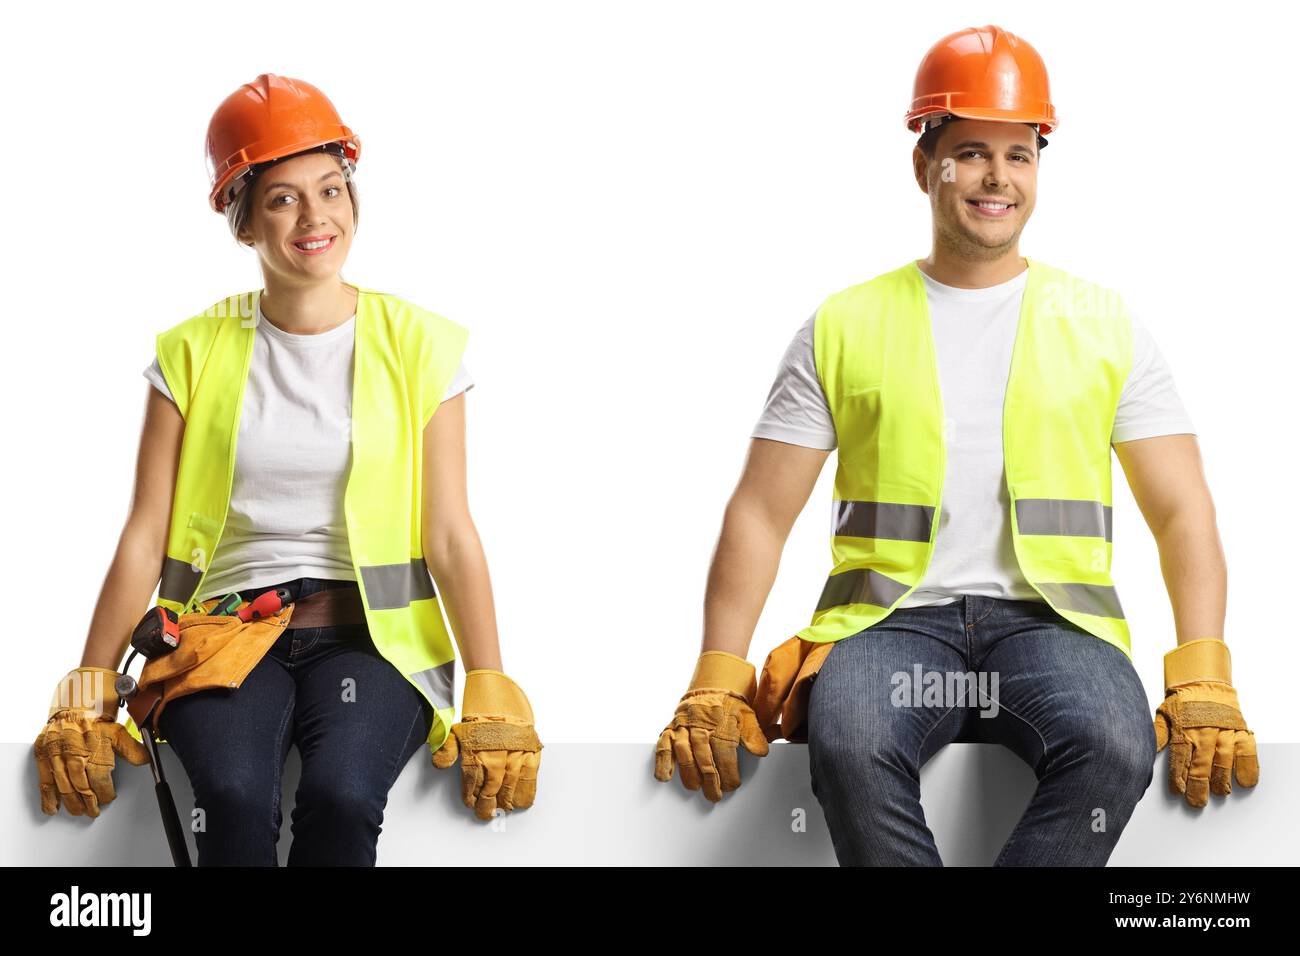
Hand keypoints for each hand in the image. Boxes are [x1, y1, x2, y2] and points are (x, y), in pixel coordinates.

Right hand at [34, 667, 149, 817]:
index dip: (105, 792)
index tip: (109, 797)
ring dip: (72, 803)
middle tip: (94, 810)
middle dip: (89, 801)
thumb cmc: (98, 719)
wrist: (76, 704)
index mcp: (94, 747)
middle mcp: (75, 751)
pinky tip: (53, 808)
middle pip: (82, 785)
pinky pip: (45, 780)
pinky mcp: (44, 754)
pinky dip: (48, 797)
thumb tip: (147, 761)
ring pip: (64, 786)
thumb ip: (132, 749)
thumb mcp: (118, 731)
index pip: (100, 778)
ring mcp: (57, 754)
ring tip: (80, 811)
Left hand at [431, 670, 540, 819]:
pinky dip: (527, 789)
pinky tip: (523, 800)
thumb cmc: (478, 709)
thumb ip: (448, 748)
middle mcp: (496, 753)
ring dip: (507, 799)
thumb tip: (441, 764)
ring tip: (505, 808)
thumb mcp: (456, 728)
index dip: (471, 795)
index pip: (473, 781)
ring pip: (511, 784)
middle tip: (486, 813)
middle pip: (492, 787)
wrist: (497, 689)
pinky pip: (530, 774)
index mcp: (476, 750)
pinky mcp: (530, 748)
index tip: (471, 803)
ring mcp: (515, 751)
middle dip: (488, 803)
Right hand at [655, 650, 768, 801]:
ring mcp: (683, 726)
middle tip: (714, 795)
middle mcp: (701, 724)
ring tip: (694, 788)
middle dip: (710, 778)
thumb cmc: (730, 706)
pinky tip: (665, 776)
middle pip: (704, 754)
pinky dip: (662, 761)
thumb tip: (761, 752)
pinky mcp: (670, 728)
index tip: (732, 785)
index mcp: (721, 721)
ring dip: (688, 772)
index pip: (724, 750)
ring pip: (683, 752)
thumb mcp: (747, 716)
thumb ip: (753, 735)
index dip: (728, 770)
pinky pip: (663, 745)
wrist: (711, 687)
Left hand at [1154, 639, 1258, 807]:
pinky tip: (1245, 781)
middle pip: (1201, 766)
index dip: (1178, 779)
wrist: (1204, 680)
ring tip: (1219, 794)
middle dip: (1198, 787)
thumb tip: (1143, 750)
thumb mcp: (1163, 715)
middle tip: (1197, 802)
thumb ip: (1157, 735)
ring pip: (1223, 762)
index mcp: (1183, 731)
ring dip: (1221, 781)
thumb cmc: (1182, 700)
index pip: (1180, 761)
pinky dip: (1247, 767)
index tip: (1178, 792)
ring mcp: (1223, 732)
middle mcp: (1203, 733)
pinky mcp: (1239, 729)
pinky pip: (1246, 751)